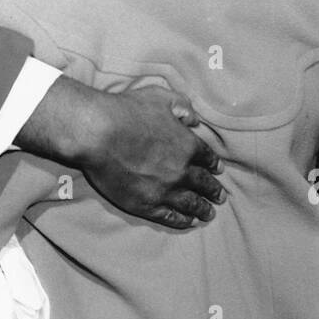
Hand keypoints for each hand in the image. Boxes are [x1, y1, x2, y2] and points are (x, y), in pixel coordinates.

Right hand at [17, 77, 224, 228]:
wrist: (98, 133)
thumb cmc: (127, 111)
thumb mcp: (160, 96)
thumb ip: (182, 106)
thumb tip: (194, 119)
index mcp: (187, 145)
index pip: (207, 158)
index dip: (214, 164)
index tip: (219, 170)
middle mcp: (182, 171)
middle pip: (204, 184)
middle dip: (213, 191)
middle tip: (220, 197)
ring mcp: (165, 191)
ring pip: (191, 204)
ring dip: (202, 210)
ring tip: (208, 214)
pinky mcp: (146, 205)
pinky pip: (170, 217)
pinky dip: (181, 220)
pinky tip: (187, 222)